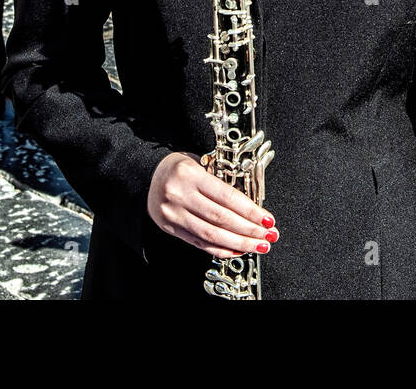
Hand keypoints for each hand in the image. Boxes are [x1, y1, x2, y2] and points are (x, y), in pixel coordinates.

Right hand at [148, 152, 277, 258]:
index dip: (250, 211)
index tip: (268, 220)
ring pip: (211, 235)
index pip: (227, 197)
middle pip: (221, 219)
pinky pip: (199, 243)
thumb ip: (221, 182)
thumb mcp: (200, 163)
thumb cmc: (179, 168)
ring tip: (258, 246)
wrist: (147, 175)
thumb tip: (251, 207)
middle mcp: (180, 195)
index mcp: (191, 174)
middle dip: (249, 231)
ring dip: (239, 244)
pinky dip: (220, 249)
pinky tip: (236, 251)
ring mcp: (174, 214)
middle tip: (268, 237)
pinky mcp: (170, 228)